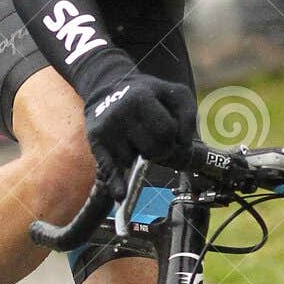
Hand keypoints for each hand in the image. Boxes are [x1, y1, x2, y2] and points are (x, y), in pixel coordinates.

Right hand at [85, 74, 196, 199]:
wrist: (109, 88)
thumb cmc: (148, 95)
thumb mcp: (174, 94)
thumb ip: (188, 115)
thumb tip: (184, 145)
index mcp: (141, 99)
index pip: (167, 132)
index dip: (173, 137)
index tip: (168, 133)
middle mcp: (121, 113)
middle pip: (153, 150)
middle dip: (159, 150)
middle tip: (153, 140)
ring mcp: (107, 130)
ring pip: (134, 160)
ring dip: (138, 156)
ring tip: (132, 138)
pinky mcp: (96, 142)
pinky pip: (109, 170)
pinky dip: (116, 185)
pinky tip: (121, 196)